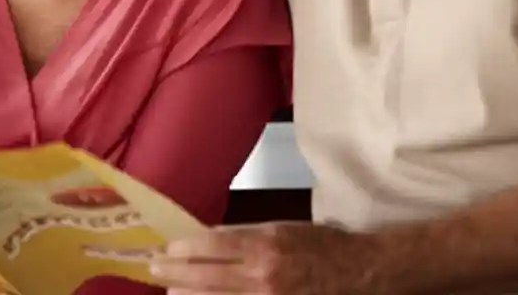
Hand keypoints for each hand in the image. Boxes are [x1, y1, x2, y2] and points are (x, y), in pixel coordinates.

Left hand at [149, 222, 381, 294]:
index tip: (165, 250)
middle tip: (154, 271)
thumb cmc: (320, 246)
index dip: (182, 250)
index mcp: (264, 247)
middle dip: (173, 275)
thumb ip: (242, 235)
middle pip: (204, 279)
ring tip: (171, 292)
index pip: (210, 247)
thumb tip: (206, 238)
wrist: (362, 274)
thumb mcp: (281, 229)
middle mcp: (262, 278)